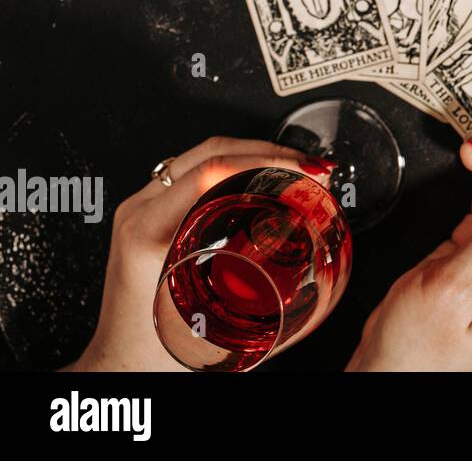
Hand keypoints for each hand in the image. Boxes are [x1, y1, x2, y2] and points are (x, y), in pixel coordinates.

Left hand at [64, 137, 327, 370]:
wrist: (119, 365)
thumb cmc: (153, 351)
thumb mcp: (208, 320)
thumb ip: (251, 295)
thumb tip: (309, 267)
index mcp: (147, 232)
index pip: (210, 172)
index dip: (265, 161)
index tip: (302, 170)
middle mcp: (139, 211)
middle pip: (208, 152)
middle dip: (269, 150)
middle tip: (310, 165)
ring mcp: (140, 208)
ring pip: (200, 156)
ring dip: (253, 154)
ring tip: (294, 167)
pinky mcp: (147, 213)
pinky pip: (192, 173)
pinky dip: (234, 168)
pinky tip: (261, 180)